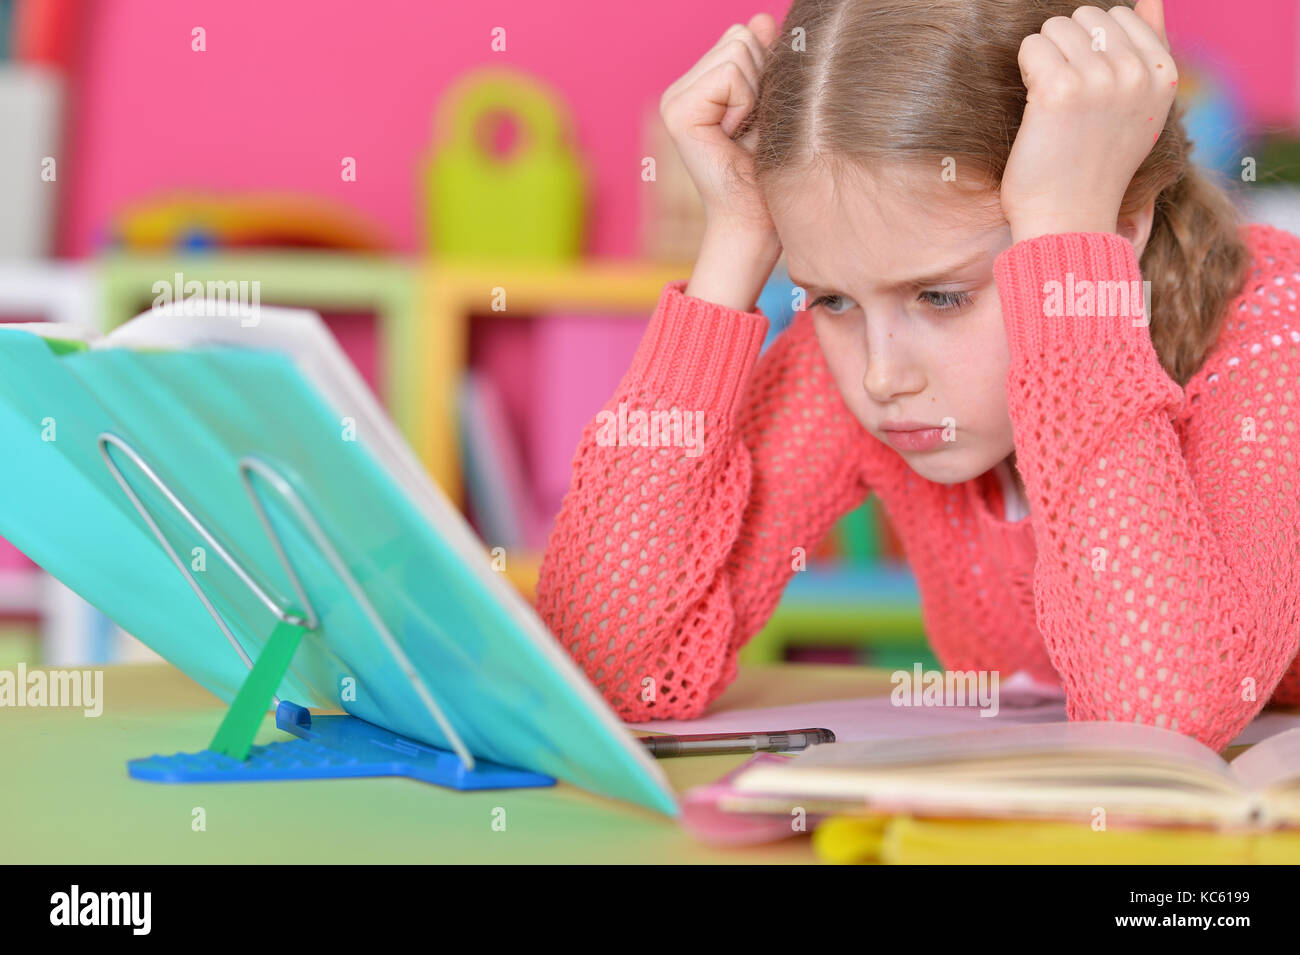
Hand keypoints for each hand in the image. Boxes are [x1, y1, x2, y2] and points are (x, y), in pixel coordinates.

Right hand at [659, 14, 781, 237]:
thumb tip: (761, 18)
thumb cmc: (767, 170)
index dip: (764, 71)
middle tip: (750, 127)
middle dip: (760, 80)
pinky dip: (745, 104)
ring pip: (737, 51)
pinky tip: (732, 137)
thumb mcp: (770, 103)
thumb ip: (762, 60)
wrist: (755, 218)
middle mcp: (679, 90)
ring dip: (754, 94)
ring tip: (742, 133)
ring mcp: (673, 100)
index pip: (740, 36)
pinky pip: (730, 75)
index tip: (756, 118)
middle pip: (739, 38)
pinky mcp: (677, 112)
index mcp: (698, 86)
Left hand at [1000, 0, 1176, 243]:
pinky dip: (1024, 71)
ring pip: (1055, 27)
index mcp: (1164, 75)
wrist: (1068, 219)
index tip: (1086, 92)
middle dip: (1065, 49)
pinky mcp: (1060, 89)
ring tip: (1050, 105)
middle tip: (1065, 101)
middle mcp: (1137, 73)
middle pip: (1085, 17)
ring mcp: (1100, 79)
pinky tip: (1034, 107)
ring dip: (1042, 60)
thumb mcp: (1140, 110)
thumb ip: (1149, 48)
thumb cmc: (1094, 168)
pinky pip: (1031, 46)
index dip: (1090, 49)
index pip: (1118, 16)